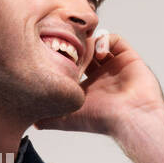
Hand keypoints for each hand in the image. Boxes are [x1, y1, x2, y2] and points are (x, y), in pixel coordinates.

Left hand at [36, 31, 163, 136]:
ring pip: (98, 43)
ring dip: (89, 42)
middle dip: (76, 46)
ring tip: (84, 49)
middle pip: (85, 51)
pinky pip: (114, 39)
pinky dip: (105, 40)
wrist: (131, 117)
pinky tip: (100, 53)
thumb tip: (33, 123)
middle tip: (66, 45)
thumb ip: (50, 119)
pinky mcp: (128, 57)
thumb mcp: (68, 119)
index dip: (63, 57)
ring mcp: (116, 66)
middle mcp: (102, 76)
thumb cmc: (102, 119)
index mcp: (89, 87)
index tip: (54, 54)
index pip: (73, 65)